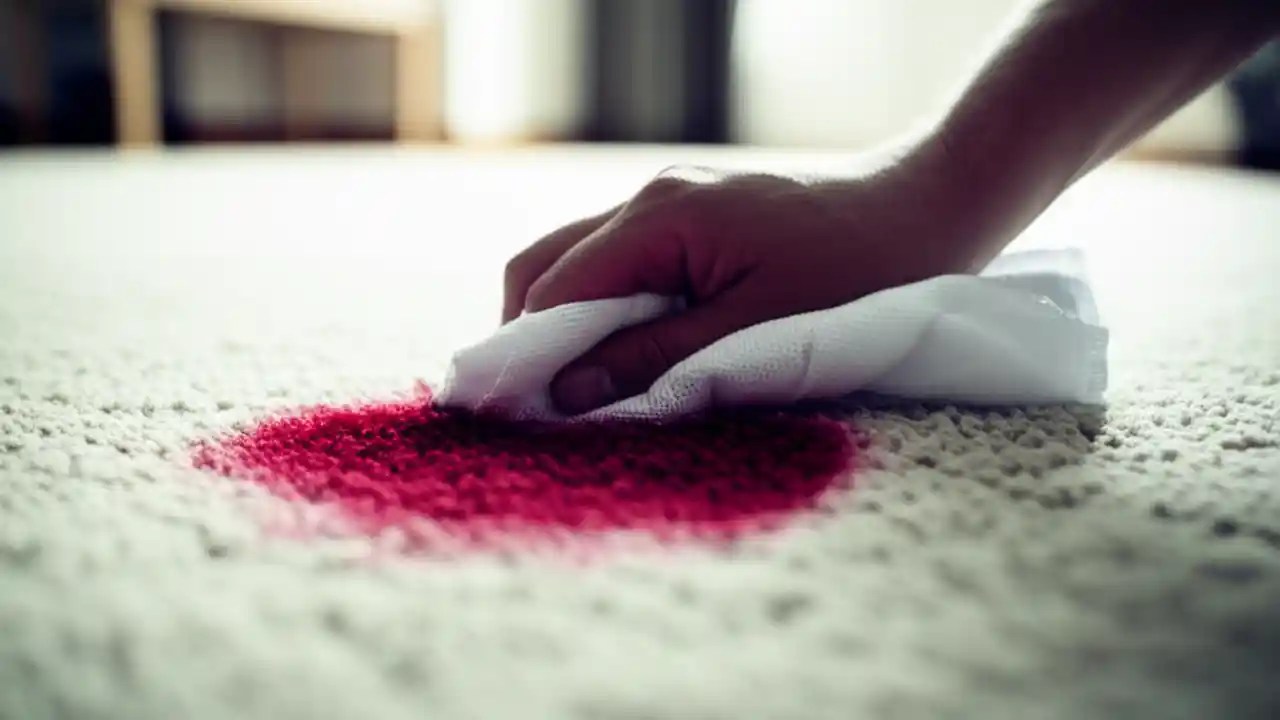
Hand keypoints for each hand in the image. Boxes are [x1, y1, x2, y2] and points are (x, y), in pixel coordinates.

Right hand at [503, 144, 991, 414]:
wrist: (926, 207)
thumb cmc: (856, 271)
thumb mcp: (752, 331)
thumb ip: (653, 359)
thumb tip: (567, 393)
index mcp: (660, 219)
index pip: (555, 288)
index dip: (524, 353)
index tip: (510, 414)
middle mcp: (652, 197)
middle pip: (548, 264)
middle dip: (532, 334)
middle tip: (542, 405)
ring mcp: (670, 197)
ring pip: (581, 258)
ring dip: (571, 321)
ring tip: (585, 386)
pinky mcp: (693, 211)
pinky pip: (623, 257)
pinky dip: (609, 303)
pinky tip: (630, 349)